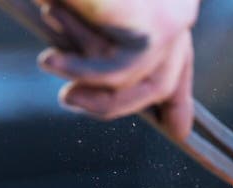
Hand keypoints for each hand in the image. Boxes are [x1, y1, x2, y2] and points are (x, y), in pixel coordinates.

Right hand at [37, 0, 198, 139]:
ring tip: (53, 76)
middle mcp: (180, 10)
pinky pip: (122, 70)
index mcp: (170, 5)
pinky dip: (85, 71)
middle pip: (164, 81)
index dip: (179, 100)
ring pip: (144, 83)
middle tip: (70, 102)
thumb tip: (88, 91)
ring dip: (95, 90)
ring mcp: (173, 18)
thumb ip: (104, 43)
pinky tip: (52, 61)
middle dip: (122, 105)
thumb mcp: (92, 12)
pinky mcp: (158, 25)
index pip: (179, 62)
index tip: (179, 131)